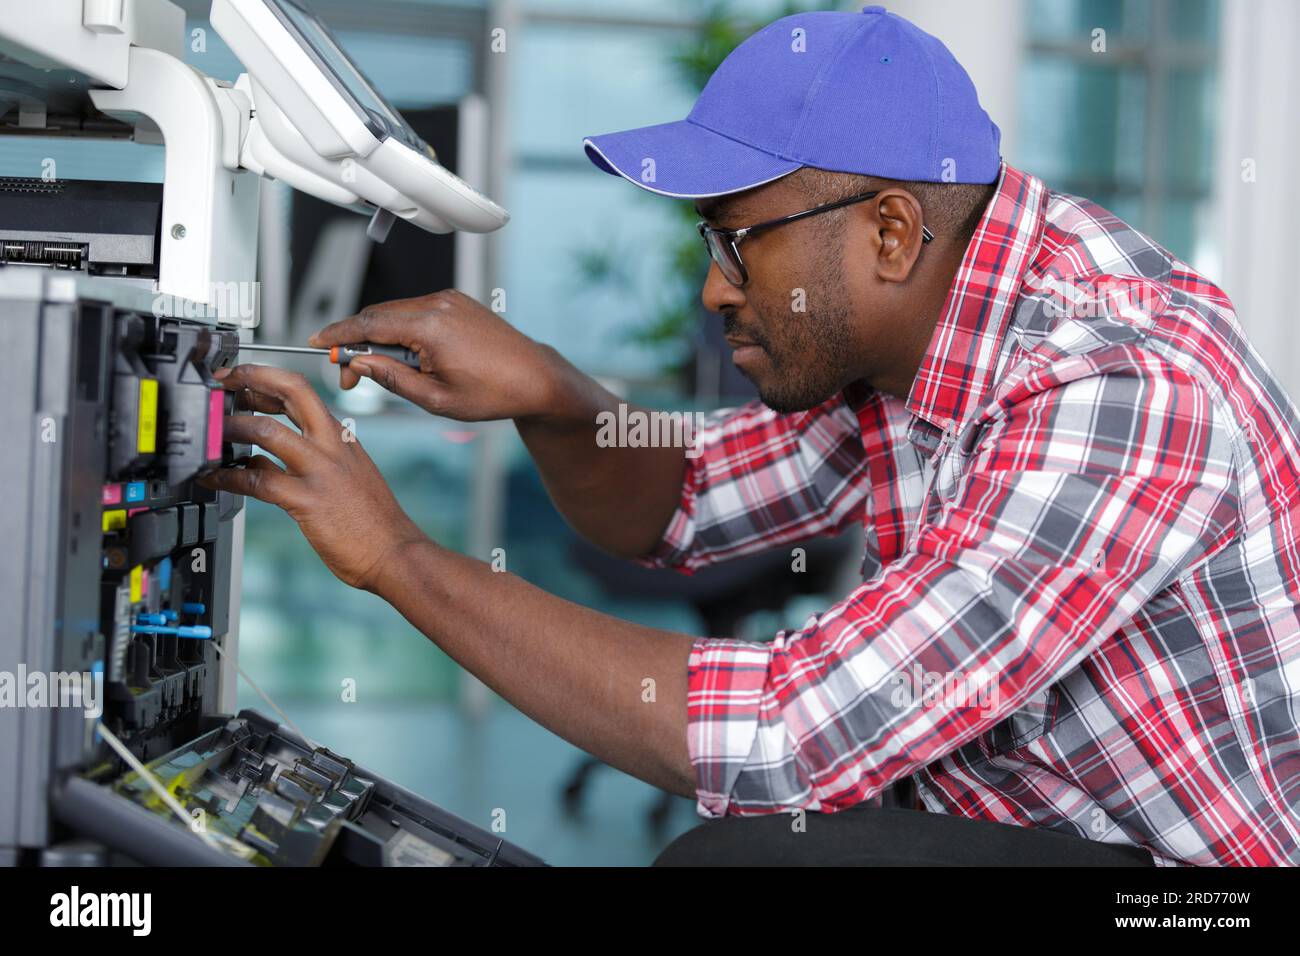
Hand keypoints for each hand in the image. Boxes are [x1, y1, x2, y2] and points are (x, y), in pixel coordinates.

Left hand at [198, 364, 427, 592]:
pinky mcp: (307, 500)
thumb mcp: (351, 475)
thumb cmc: (374, 522)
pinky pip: (259, 480)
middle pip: (291, 391)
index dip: (268, 379)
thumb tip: (266, 456)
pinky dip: (229, 477)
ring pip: (268, 431)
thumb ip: (315, 460)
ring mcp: (320, 471)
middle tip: (222, 383)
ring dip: (232, 426)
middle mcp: (332, 446)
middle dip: (251, 379)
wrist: (396, 552)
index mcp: (343, 438)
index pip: (303, 391)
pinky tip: (214, 478)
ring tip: (211, 430)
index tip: (243, 381)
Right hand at [309, 289, 567, 421]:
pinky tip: (407, 356)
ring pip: (396, 312)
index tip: (318, 343)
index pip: (369, 323)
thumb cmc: (494, 392)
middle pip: (378, 315)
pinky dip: (402, 329)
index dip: (339, 334)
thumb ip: (393, 379)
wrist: (535, 377)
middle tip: (350, 375)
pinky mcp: (456, 301)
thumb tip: (360, 364)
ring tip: (383, 370)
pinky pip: (416, 311)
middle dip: (358, 342)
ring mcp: (448, 299)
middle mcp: (438, 304)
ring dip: (380, 336)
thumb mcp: (436, 399)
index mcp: (431, 326)